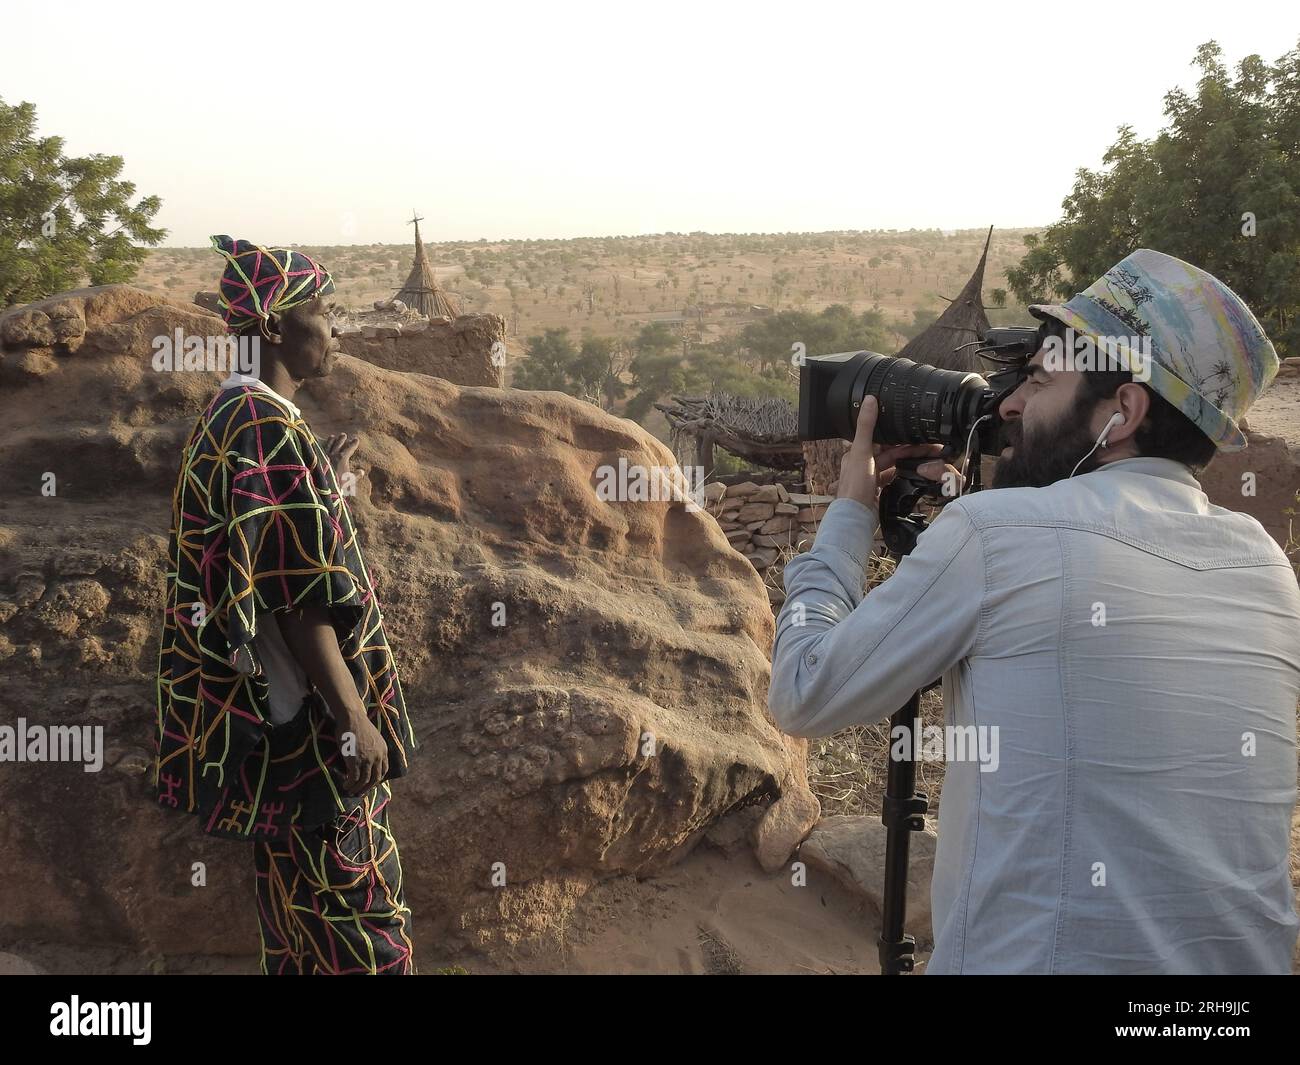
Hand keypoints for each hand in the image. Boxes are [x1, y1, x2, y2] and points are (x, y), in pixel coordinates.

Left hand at [324, 432, 362, 482]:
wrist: (323, 486)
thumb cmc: (338, 484)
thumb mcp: (349, 480)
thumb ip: (356, 475)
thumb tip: (362, 471)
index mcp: (342, 458)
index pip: (350, 448)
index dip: (353, 444)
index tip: (356, 439)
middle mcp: (333, 454)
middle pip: (338, 444)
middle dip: (342, 439)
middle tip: (344, 435)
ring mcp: (324, 456)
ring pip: (328, 445)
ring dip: (331, 441)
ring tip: (332, 436)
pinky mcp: (317, 459)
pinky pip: (319, 450)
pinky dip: (321, 446)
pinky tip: (321, 445)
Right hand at [335, 709, 388, 794]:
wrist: (352, 718)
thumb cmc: (359, 726)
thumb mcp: (372, 738)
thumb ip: (373, 750)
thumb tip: (367, 760)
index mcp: (383, 751)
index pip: (383, 770)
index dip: (377, 780)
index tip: (369, 784)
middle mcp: (378, 757)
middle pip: (375, 779)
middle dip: (367, 788)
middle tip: (360, 793)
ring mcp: (367, 760)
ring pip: (364, 781)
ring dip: (357, 789)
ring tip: (351, 791)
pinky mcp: (355, 761)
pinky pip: (354, 778)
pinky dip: (350, 785)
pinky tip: (345, 786)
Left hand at [836, 396, 964, 508]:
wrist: (856, 517)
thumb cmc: (854, 487)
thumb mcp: (861, 451)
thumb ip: (866, 426)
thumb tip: (868, 400)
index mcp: (857, 453)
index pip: (881, 439)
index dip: (898, 434)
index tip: (915, 430)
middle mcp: (863, 465)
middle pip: (891, 453)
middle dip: (910, 449)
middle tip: (931, 446)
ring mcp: (872, 479)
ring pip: (895, 465)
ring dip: (910, 462)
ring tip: (930, 458)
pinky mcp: (879, 492)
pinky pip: (896, 479)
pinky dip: (906, 475)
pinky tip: (918, 473)